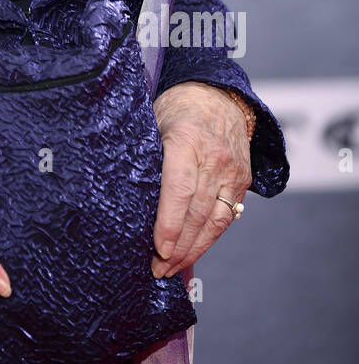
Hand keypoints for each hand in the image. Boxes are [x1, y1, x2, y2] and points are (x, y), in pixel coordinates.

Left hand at [150, 81, 251, 278]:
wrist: (218, 95)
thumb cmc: (176, 110)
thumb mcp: (154, 122)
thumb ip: (145, 156)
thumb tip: (121, 196)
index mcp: (187, 138)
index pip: (179, 187)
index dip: (169, 221)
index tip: (158, 249)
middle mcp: (214, 156)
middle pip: (197, 211)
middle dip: (178, 246)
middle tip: (157, 269)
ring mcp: (232, 170)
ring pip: (215, 220)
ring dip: (193, 250)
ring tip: (172, 269)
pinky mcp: (242, 181)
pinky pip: (226, 217)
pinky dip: (208, 239)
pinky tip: (192, 253)